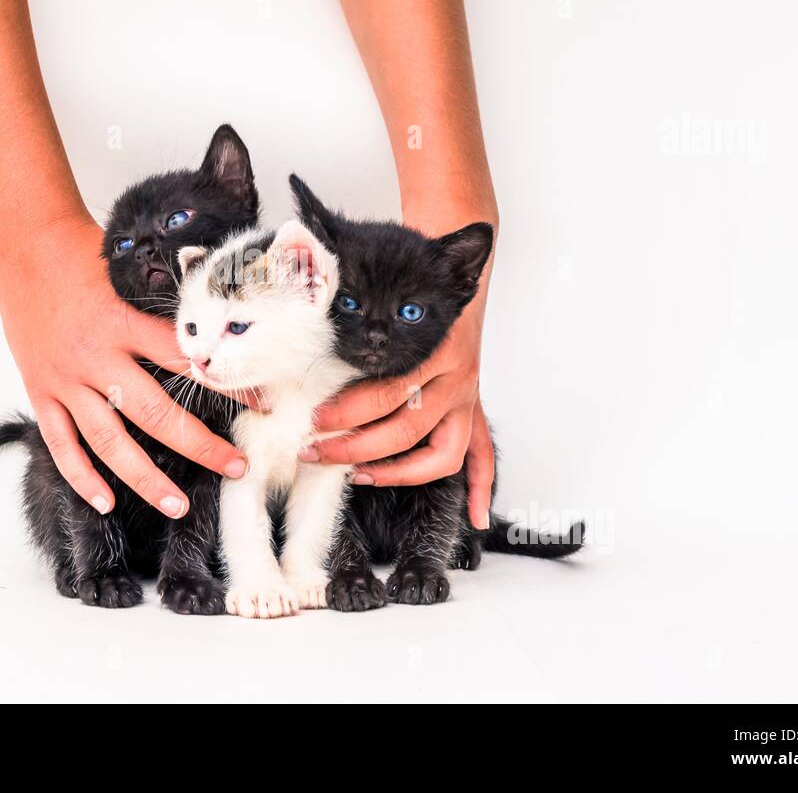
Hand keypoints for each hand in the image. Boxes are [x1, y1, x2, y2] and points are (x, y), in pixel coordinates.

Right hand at [0, 215, 247, 517]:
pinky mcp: (41, 391)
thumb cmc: (84, 253)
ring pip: (108, 440)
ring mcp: (65, 378)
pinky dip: (81, 477)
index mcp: (124, 322)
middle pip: (154, 413)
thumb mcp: (131, 272)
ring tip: (178, 506)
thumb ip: (164, 311)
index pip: (186, 362)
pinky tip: (105, 503)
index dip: (226, 386)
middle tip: (235, 467)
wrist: (22, 244)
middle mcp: (95, 356)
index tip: (261, 405)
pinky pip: (60, 444)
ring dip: (145, 479)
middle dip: (199, 446)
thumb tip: (216, 338)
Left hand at [301, 302, 486, 509]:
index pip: (387, 393)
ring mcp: (468, 400)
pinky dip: (479, 489)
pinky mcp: (474, 410)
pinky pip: (483, 456)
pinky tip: (474, 517)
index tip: (315, 420)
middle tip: (318, 450)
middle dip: (355, 445)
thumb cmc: (424, 295)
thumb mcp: (390, 306)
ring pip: (443, 453)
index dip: (347, 411)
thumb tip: (316, 354)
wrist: (463, 280)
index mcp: (436, 352)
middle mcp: (455, 381)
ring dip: (399, 472)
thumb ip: (361, 332)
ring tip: (360, 476)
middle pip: (406, 429)